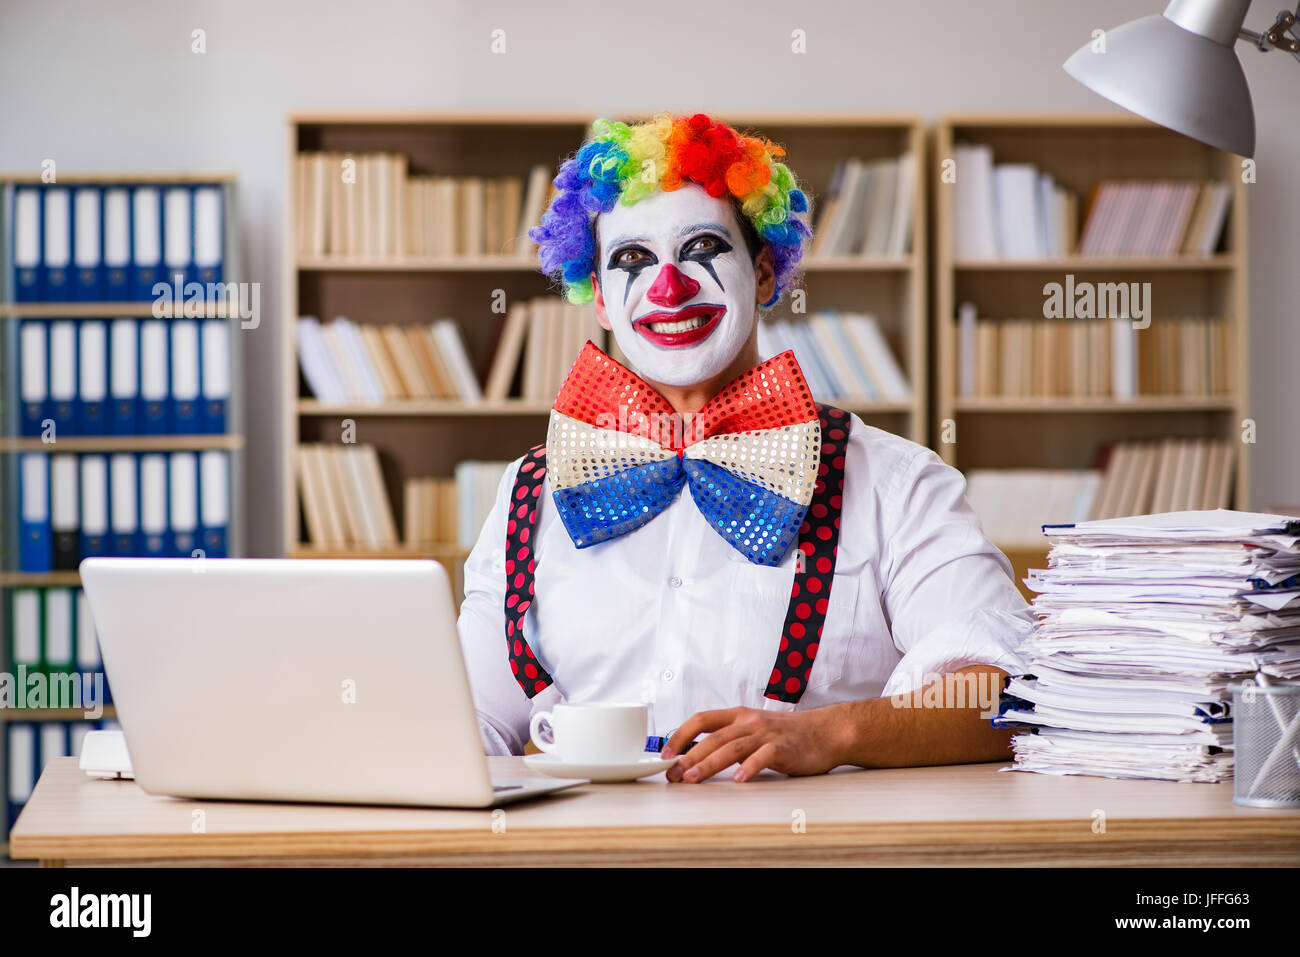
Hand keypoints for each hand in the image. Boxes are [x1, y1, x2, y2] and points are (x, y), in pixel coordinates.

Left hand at [663, 706, 848, 782]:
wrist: (826, 731)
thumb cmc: (787, 733)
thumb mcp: (753, 727)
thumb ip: (729, 736)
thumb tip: (695, 753)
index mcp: (738, 715)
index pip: (701, 719)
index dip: (680, 735)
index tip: (665, 753)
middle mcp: (749, 722)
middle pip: (712, 738)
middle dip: (688, 756)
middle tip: (671, 773)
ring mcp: (766, 734)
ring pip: (731, 747)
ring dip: (708, 763)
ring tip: (692, 778)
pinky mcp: (783, 748)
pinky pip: (763, 757)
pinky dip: (749, 768)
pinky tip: (738, 780)